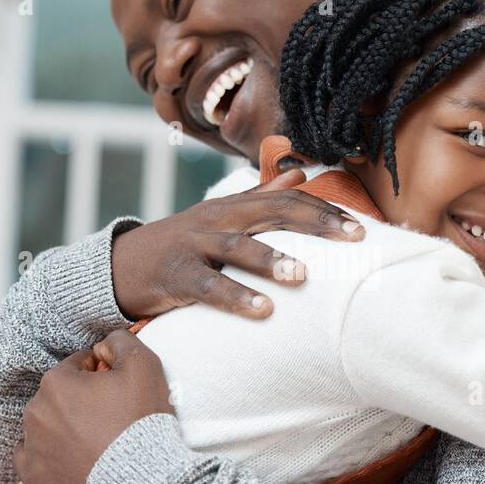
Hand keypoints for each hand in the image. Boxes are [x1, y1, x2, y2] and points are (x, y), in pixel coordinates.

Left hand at [14, 331, 172, 483]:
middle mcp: (34, 411)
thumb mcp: (145, 367)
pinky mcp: (33, 479)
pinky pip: (36, 460)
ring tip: (98, 445)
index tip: (121, 394)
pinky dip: (52, 458)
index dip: (104, 376)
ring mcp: (31, 448)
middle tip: (113, 421)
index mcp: (56, 381)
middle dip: (82, 403)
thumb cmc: (141, 424)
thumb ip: (121, 341)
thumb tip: (102, 346)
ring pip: (47, 426)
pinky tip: (76, 462)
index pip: (79, 366)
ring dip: (66, 429)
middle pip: (61, 396)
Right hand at [111, 137, 365, 319]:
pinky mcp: (176, 275)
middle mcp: (218, 219)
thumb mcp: (221, 216)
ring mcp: (195, 245)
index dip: (325, 210)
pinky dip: (236, 297)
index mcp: (234, 206)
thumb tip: (300, 173)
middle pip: (272, 212)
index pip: (288, 199)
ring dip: (272, 260)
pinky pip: (208, 287)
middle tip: (355, 238)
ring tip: (303, 276)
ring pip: (237, 247)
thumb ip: (261, 196)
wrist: (122, 265)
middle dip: (316, 223)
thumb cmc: (183, 243)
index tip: (362, 227)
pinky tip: (263, 310)